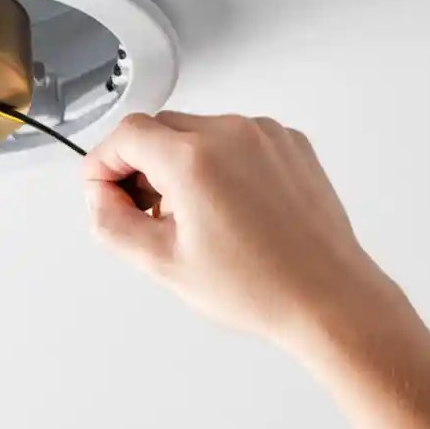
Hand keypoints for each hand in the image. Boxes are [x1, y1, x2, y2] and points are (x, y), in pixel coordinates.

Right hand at [83, 113, 407, 347]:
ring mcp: (266, 135)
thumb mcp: (161, 263)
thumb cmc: (260, 288)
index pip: (126, 134)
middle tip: (147, 214)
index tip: (104, 191)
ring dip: (181, 164)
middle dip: (141, 165)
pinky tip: (229, 210)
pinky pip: (235, 139)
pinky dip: (221, 164)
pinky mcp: (290, 144)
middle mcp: (231, 133)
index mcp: (194, 158)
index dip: (104, 163)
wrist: (331, 300)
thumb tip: (99, 197)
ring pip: (196, 132)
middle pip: (158, 128)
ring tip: (194, 219)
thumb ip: (111, 222)